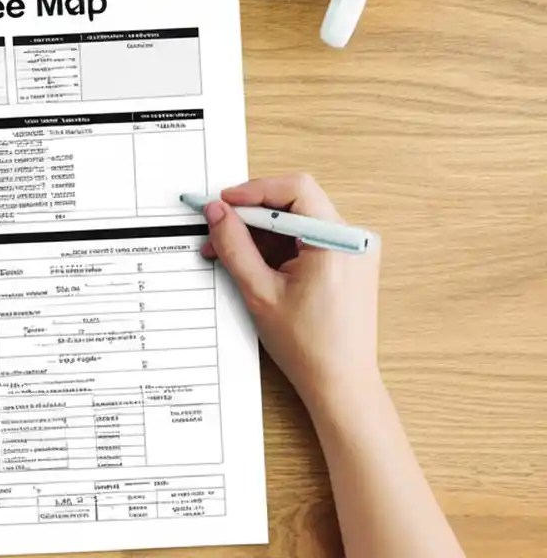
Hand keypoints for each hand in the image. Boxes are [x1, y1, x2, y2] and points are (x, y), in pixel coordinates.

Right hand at [200, 175, 381, 403]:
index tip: (224, 203)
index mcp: (337, 242)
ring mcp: (353, 249)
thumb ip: (234, 246)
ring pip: (297, 221)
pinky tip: (254, 263)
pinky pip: (307, 238)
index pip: (294, 190)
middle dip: (251, 215)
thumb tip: (217, 212)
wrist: (340, 381)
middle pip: (295, 203)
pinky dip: (278, 246)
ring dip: (261, 233)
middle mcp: (353, 239)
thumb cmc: (309, 347)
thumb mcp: (259, 292)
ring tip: (229, 253)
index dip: (253, 191)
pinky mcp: (348, 260)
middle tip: (218, 229)